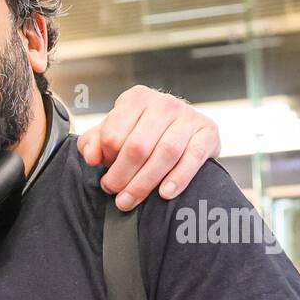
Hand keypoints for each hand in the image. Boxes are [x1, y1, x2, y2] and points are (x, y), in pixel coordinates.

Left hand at [77, 86, 220, 210]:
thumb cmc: (142, 133)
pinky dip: (179, 178)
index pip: (113, 133)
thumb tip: (91, 157)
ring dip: (145, 183)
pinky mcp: (208, 132)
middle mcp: (164, 103)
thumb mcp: (114, 132)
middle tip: (115, 194)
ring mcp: (188, 116)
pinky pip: (193, 157)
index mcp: (136, 99)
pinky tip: (165, 193)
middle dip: (122, 176)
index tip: (105, 173)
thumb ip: (94, 143)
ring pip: (165, 154)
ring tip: (130, 201)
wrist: (184, 130)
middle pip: (138, 146)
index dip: (106, 159)